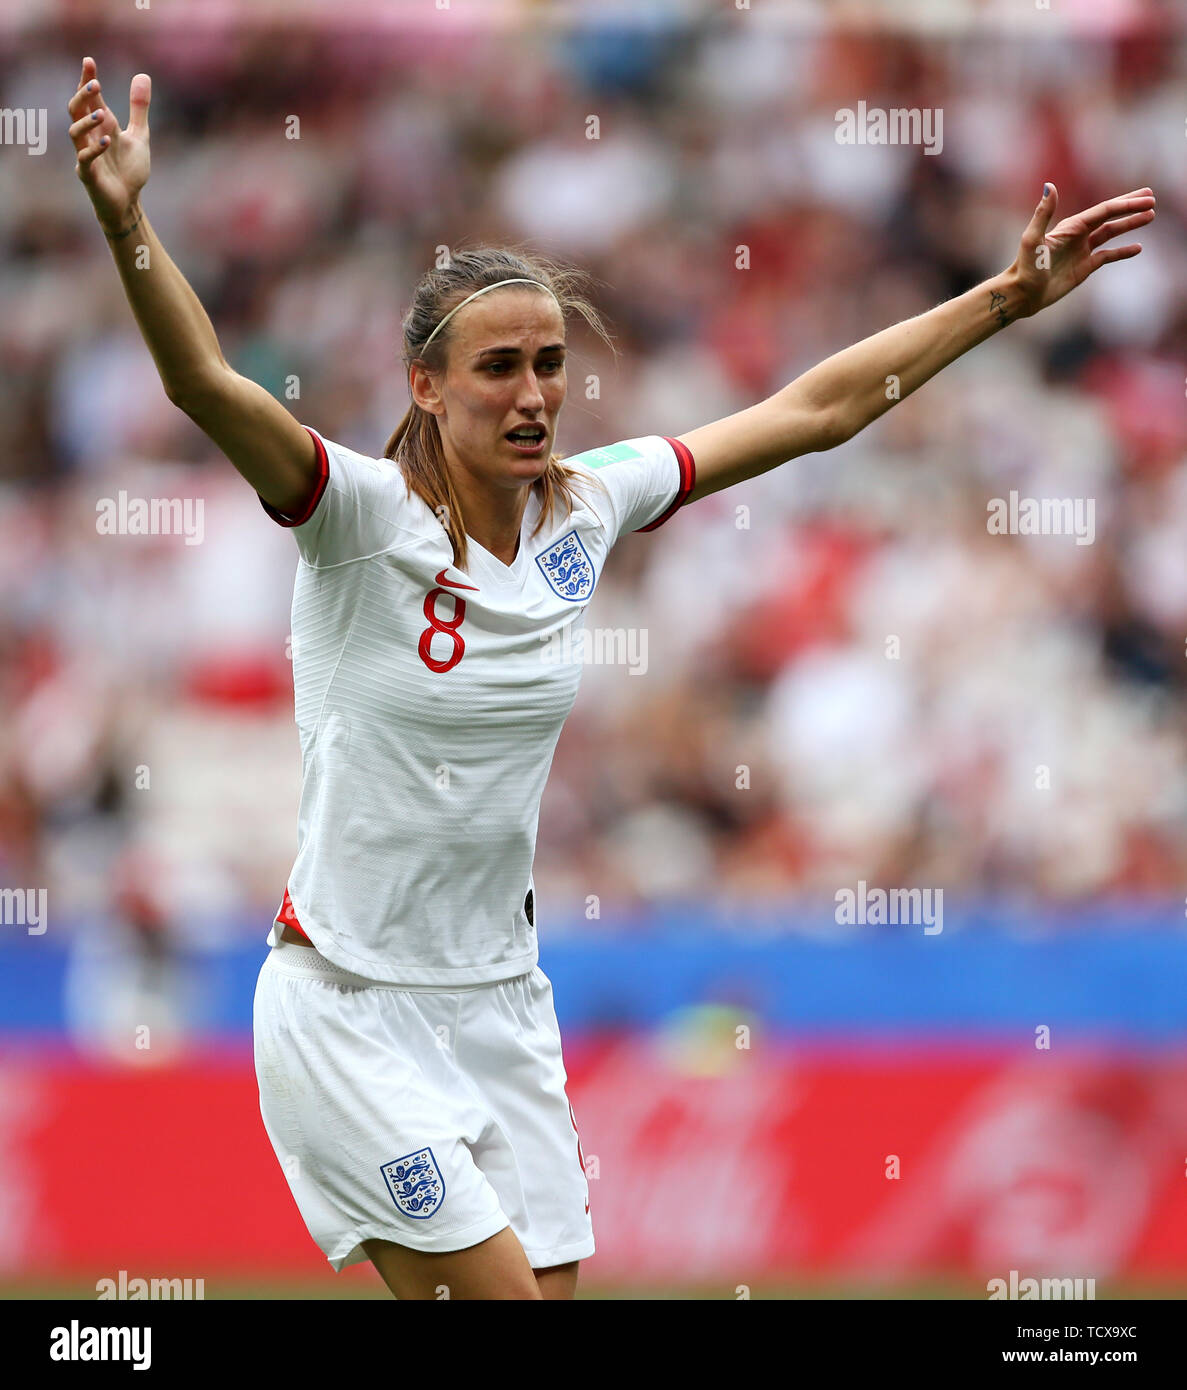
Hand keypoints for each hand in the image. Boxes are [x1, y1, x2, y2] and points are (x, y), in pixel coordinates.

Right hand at [68, 56, 150, 233]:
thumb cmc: (129, 170)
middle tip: (96, 84)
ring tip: (102, 113)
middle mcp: (90, 137)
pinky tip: (107, 141)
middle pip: (75, 110)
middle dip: (83, 95)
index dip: (87, 80)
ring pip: (74, 132)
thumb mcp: (140, 135)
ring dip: (87, 122)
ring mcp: (86, 155)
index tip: (89, 61)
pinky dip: (95, 149)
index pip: (90, 98)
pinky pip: (85, 159)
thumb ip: (139, 108)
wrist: (129, 203)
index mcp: (101, 126)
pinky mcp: (89, 175)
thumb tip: (143, 75)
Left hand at [1007, 183, 1155, 317]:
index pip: (1103, 211)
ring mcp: (1081, 251)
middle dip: (1130, 207)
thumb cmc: (1024, 268)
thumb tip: (1050, 186)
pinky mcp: (1083, 268)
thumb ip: (1043, 213)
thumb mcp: (1032, 238)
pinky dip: (1122, 252)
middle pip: (1109, 216)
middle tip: (1152, 199)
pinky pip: (1108, 256)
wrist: (1021, 294)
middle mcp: (1077, 235)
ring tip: (1150, 216)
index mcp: (1070, 227)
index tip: (1145, 198)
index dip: (1125, 204)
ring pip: (1111, 233)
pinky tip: (1137, 248)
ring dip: (1130, 225)